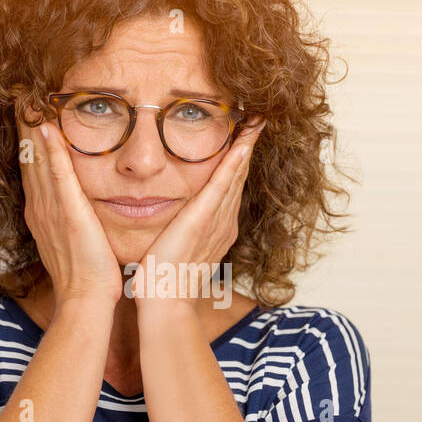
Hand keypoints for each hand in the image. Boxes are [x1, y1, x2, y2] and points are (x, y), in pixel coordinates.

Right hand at [17, 107, 122, 309]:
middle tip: (21, 96)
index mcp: (42, 214)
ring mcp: (51, 210)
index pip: (34, 170)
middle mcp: (41, 208)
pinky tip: (47, 128)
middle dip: (25, 127)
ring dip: (32, 130)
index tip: (28, 115)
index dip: (30, 142)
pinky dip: (51, 151)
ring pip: (38, 161)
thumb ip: (72, 220)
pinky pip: (58, 176)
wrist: (85, 300)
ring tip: (28, 100)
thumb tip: (77, 210)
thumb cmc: (85, 276)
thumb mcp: (73, 242)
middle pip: (30, 159)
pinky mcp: (68, 213)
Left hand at [131, 118, 263, 310]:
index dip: (237, 162)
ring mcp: (217, 221)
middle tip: (257, 121)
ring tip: (255, 123)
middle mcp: (223, 223)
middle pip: (238, 178)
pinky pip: (222, 185)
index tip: (242, 139)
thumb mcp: (175, 249)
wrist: (165, 300)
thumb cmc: (164, 281)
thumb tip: (171, 224)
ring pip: (235, 177)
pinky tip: (242, 143)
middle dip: (247, 148)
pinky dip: (233, 162)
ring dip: (246, 148)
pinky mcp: (204, 219)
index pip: (228, 187)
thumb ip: (178, 232)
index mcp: (216, 229)